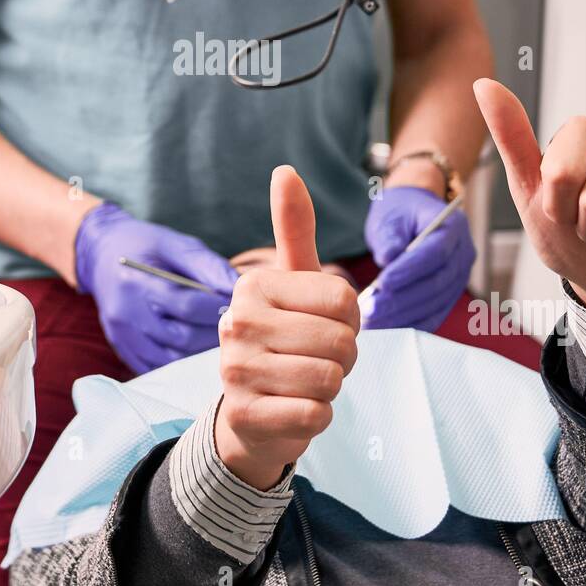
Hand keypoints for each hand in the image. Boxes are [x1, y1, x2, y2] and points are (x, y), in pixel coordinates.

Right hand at [74, 204, 237, 372]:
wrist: (100, 255)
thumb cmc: (143, 246)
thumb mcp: (173, 244)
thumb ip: (206, 264)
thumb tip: (236, 286)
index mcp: (137, 284)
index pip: (187, 306)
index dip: (216, 306)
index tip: (233, 300)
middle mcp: (126, 315)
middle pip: (182, 337)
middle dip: (212, 331)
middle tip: (229, 320)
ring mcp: (122, 336)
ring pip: (172, 358)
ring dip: (199, 348)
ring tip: (212, 330)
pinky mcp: (122, 349)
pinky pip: (158, 366)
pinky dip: (180, 358)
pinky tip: (191, 341)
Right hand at [215, 166, 360, 489]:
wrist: (251, 415)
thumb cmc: (283, 339)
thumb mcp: (292, 283)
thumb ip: (293, 228)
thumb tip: (285, 169)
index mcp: (253, 286)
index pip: (345, 302)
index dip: (348, 322)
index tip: (318, 327)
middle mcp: (236, 323)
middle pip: (341, 342)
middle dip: (341, 358)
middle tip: (312, 359)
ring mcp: (236, 372)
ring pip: (330, 379)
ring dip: (329, 388)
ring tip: (301, 383)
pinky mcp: (245, 415)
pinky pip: (316, 414)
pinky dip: (317, 416)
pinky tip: (293, 409)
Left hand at [362, 186, 474, 330]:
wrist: (414, 215)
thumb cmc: (401, 212)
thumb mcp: (390, 216)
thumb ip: (389, 236)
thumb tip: (388, 260)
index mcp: (453, 227)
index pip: (435, 253)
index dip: (410, 270)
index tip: (382, 282)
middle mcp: (463, 254)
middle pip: (436, 283)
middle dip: (402, 299)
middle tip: (370, 309)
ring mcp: (460, 277)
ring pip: (435, 303)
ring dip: (403, 316)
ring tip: (371, 320)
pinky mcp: (450, 294)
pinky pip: (434, 314)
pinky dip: (411, 323)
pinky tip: (386, 327)